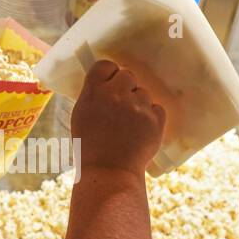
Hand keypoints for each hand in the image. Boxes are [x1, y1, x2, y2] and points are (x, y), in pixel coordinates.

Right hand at [70, 59, 166, 176]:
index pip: (106, 65)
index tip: (109, 85)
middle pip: (127, 75)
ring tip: (129, 125)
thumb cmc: (89, 148)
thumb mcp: (81, 116)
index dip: (109, 74)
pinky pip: (156, 108)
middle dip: (125, 88)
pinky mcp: (154, 119)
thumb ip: (94, 96)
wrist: (109, 172)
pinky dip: (151, 118)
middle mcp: (116, 94)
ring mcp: (138, 106)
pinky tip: (140, 131)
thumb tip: (107, 85)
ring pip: (143, 93)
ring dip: (138, 105)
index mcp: (94, 92)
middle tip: (120, 107)